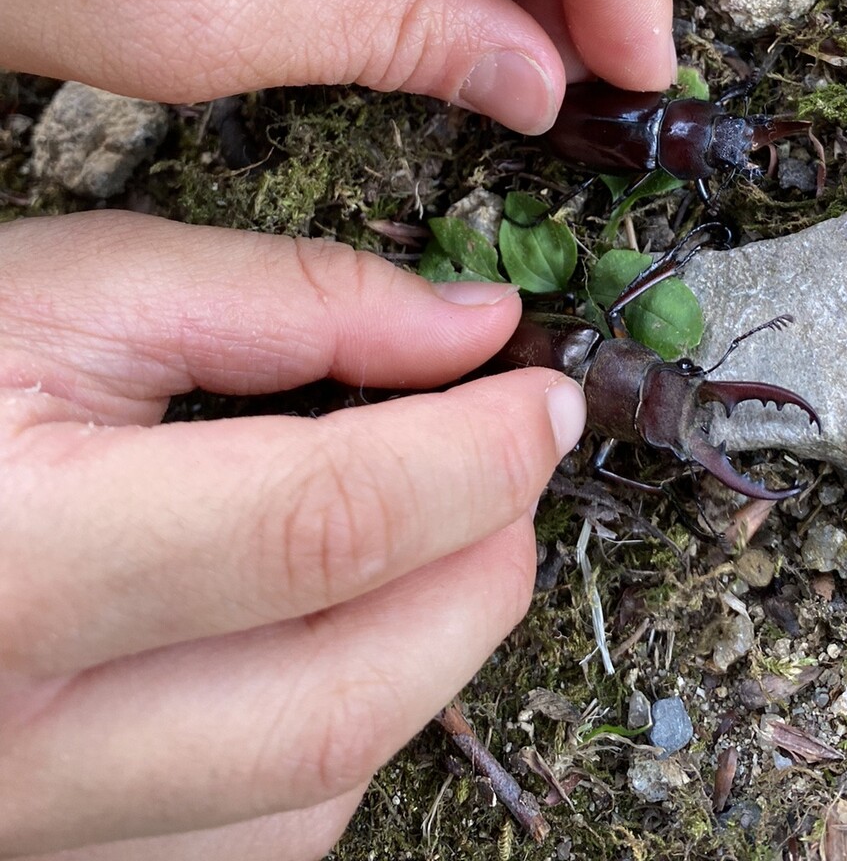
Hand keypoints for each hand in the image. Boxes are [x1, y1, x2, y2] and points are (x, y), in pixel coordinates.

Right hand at [0, 211, 585, 859]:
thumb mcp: (79, 292)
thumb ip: (289, 300)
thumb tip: (471, 328)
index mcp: (12, 561)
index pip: (315, 525)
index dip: (469, 453)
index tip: (543, 393)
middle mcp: (17, 744)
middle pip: (339, 700)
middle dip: (477, 568)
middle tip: (509, 462)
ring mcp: (38, 829)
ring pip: (313, 791)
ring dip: (419, 649)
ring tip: (412, 526)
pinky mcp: (65, 850)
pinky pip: (258, 833)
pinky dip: (337, 721)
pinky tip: (314, 620)